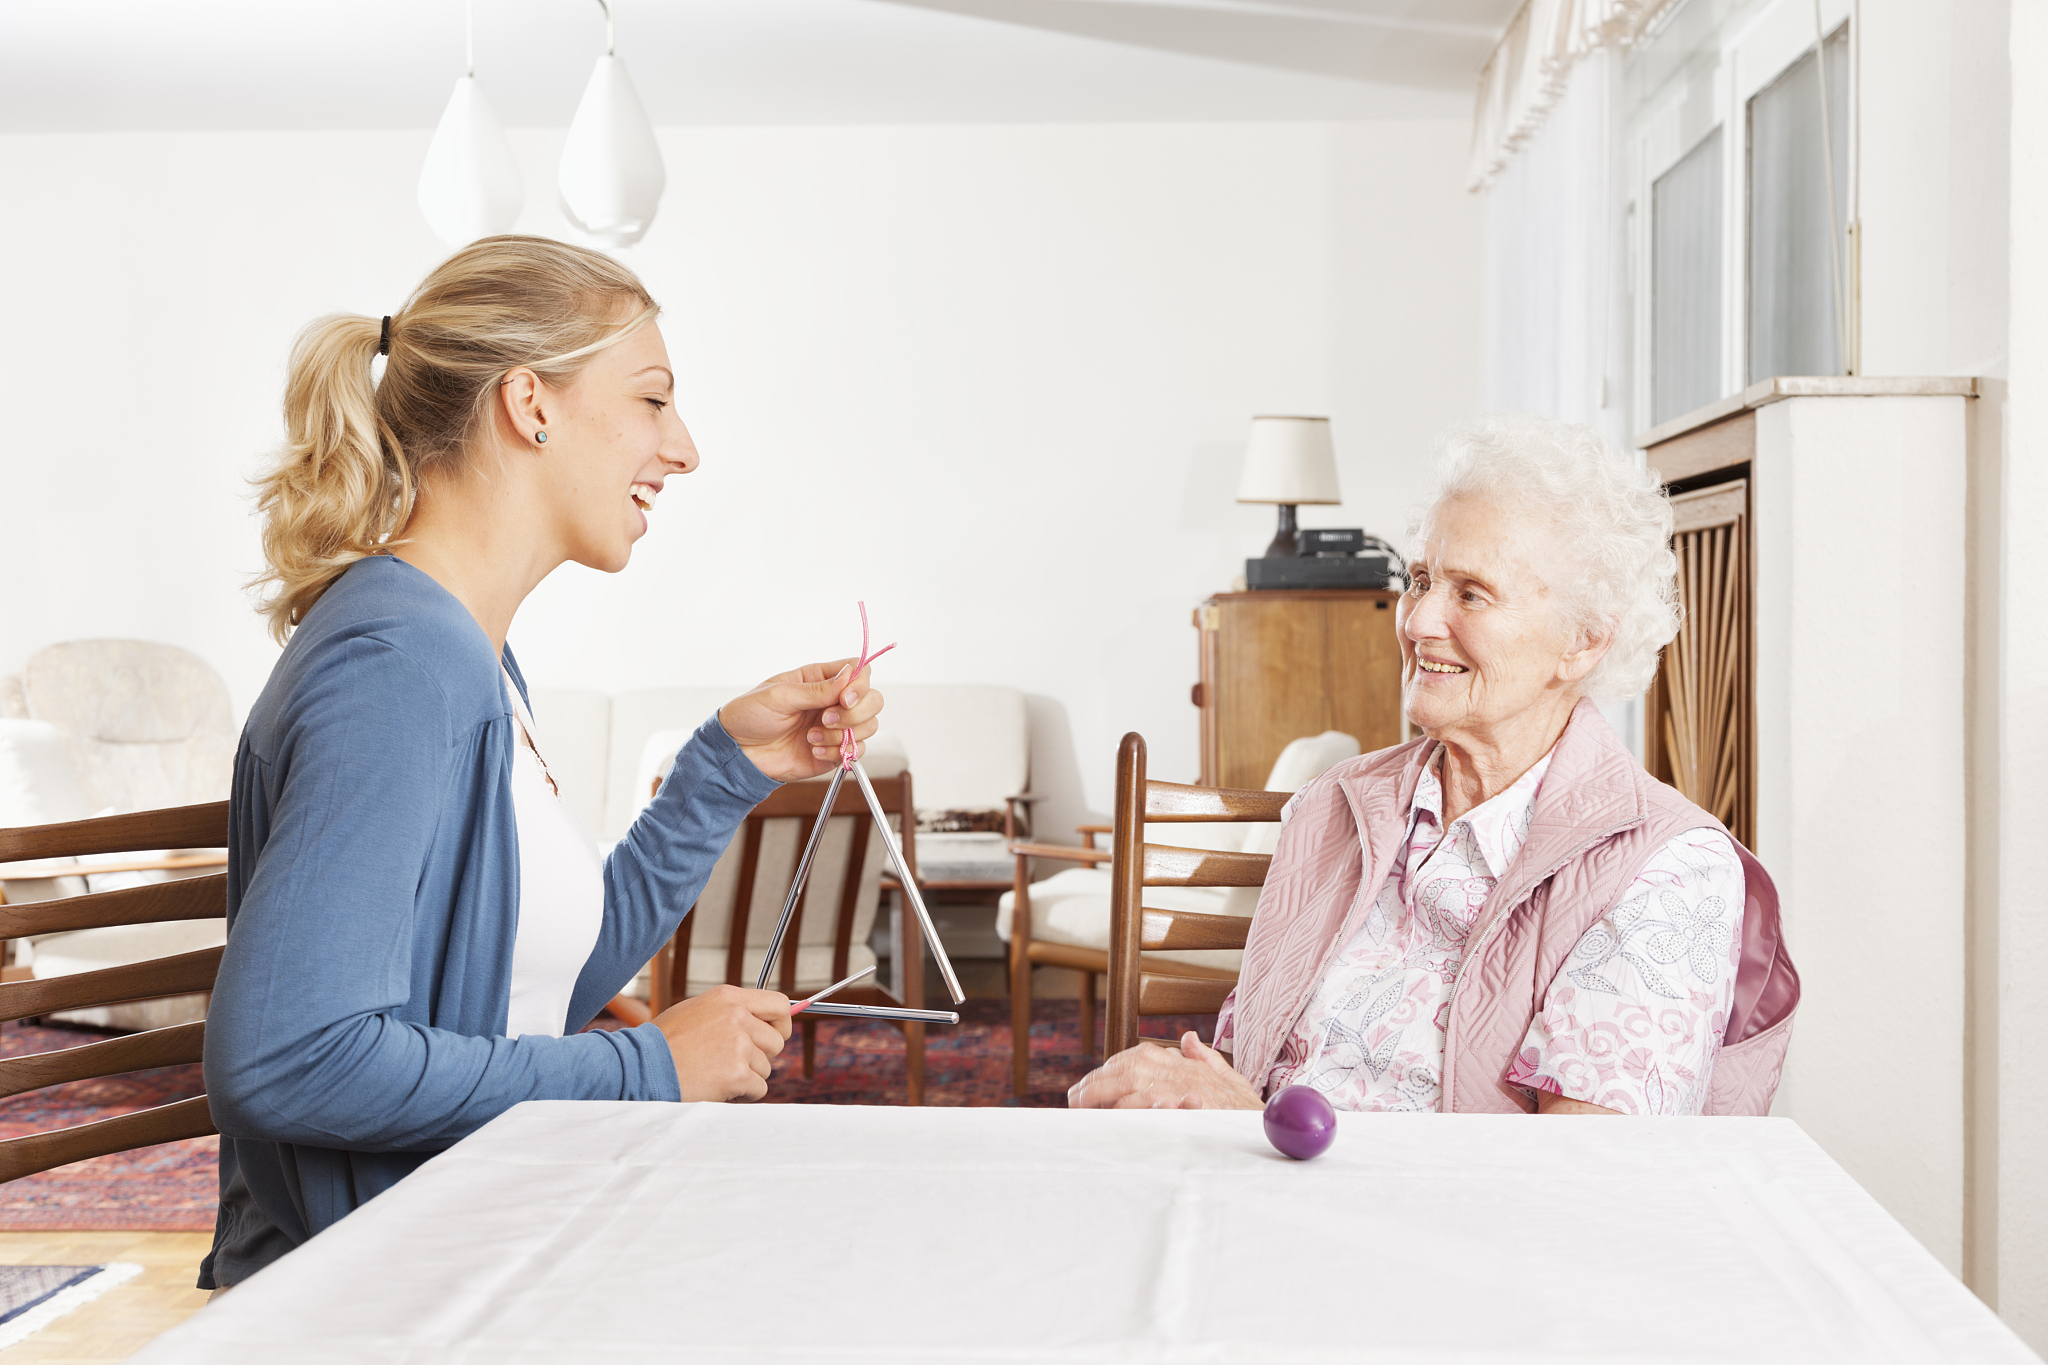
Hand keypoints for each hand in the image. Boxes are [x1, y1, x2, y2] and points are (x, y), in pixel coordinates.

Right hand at [652, 984, 792, 1101]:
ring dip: (746, 1077)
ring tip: (714, 1073)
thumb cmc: (664, 1043)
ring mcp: (739, 1045)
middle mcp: (737, 1017)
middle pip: (776, 1042)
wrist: (640, 1067)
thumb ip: (729, 1013)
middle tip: (733, 1063)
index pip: (779, 1003)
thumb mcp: (696, 1012)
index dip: (782, 1023)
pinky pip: (758, 1089)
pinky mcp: (737, 1073)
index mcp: (728, 998)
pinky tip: (716, 1087)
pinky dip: (742, 1094)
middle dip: (760, 1056)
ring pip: (766, 1069)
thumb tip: (761, 1023)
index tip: (775, 1035)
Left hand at [718, 658, 884, 782]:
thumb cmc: (751, 715)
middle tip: (826, 719)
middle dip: (856, 712)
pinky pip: (855, 751)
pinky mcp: (834, 751)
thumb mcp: (779, 695)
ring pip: (869, 726)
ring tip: (811, 736)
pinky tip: (813, 751)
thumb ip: (817, 689)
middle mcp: (833, 701)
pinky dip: (837, 752)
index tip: (844, 699)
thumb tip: (849, 676)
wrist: (738, 752)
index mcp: (820, 679)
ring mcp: (836, 727)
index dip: (860, 685)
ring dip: (842, 734)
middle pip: (873, 700)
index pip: (860, 672)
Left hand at [1067, 1031, 1263, 1109]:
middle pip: (1129, 1070)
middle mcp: (1183, 1071)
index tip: (1085, 1088)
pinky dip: (1143, 1109)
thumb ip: (1204, 1058)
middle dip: (1097, 1084)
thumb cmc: (1246, 1109)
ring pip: (1139, 1086)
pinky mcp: (1197, 1108)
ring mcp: (1189, 1089)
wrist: (1271, 1127)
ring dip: (1109, 1097)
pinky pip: (1165, 1107)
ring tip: (1085, 1108)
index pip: (1135, 1059)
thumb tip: (1187, 1038)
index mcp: (1184, 1063)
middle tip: (1073, 1100)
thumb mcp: (1228, 1078)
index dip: (1107, 1073)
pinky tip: (1123, 1116)